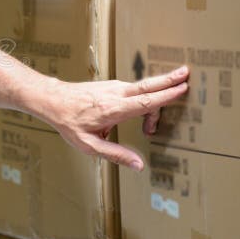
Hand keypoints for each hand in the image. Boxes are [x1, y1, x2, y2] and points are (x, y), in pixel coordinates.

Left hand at [42, 66, 188, 170]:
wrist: (52, 100)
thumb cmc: (69, 122)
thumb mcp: (89, 145)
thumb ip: (115, 154)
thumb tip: (139, 165)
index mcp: (113, 109)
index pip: (145, 101)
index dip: (165, 96)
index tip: (182, 88)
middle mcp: (116, 94)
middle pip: (148, 85)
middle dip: (168, 79)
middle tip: (187, 73)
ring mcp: (113, 87)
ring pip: (142, 87)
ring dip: (158, 92)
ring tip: (160, 114)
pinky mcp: (111, 85)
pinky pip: (134, 89)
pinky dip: (145, 95)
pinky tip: (144, 110)